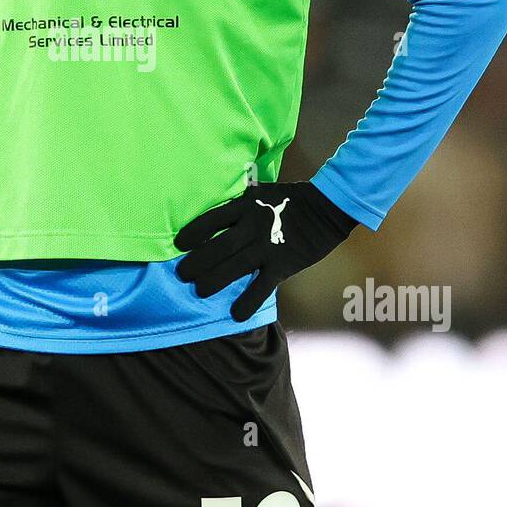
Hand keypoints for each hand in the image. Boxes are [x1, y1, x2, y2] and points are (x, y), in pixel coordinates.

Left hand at [173, 181, 357, 322]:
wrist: (327, 207)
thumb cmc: (290, 199)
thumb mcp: (261, 193)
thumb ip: (240, 206)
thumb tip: (216, 215)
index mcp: (246, 206)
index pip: (211, 220)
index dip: (193, 233)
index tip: (179, 245)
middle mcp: (253, 227)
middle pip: (218, 248)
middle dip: (196, 263)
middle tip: (182, 275)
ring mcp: (268, 247)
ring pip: (234, 268)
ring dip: (213, 282)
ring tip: (200, 291)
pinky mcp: (283, 264)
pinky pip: (262, 286)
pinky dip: (248, 301)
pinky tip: (236, 314)